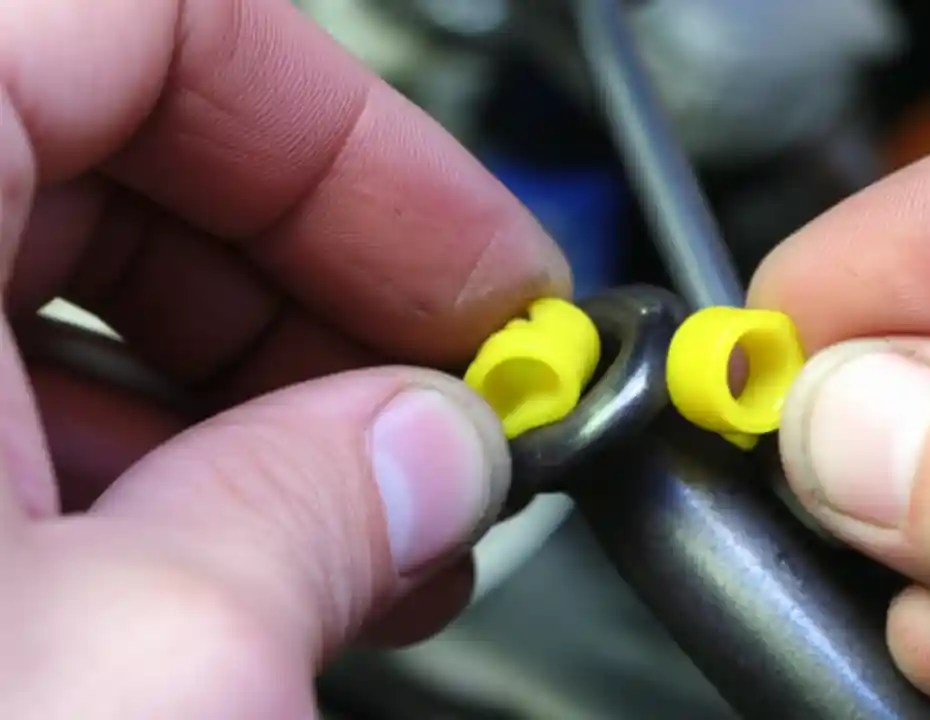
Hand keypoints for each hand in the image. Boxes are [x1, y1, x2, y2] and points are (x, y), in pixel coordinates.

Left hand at [0, 1, 566, 716]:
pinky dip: (138, 461)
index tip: (478, 272)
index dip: (352, 136)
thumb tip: (432, 449)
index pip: (145, 13)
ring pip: (59, 277)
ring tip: (376, 515)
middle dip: (327, 282)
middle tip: (454, 403)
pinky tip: (247, 558)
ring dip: (251, 392)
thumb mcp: (140, 668)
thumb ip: (317, 515)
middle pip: (121, 146)